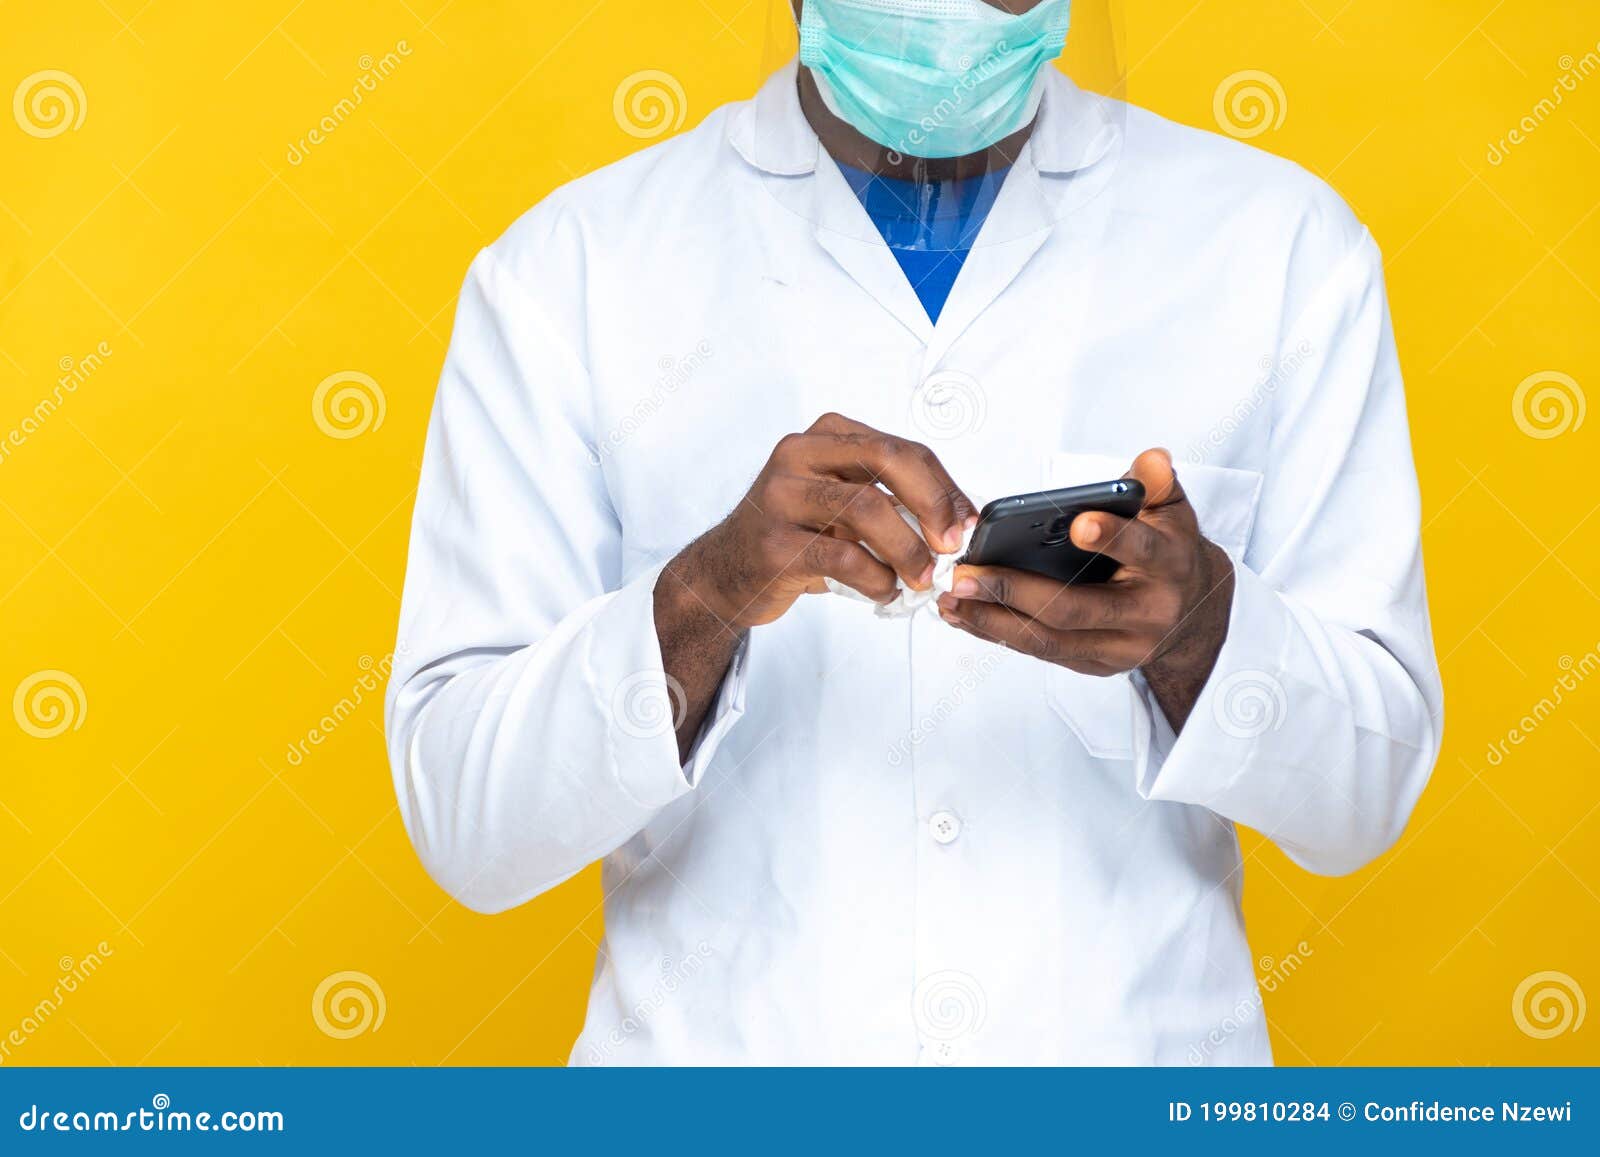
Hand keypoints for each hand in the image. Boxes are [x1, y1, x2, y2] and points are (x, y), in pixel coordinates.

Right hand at [663, 412, 977, 630]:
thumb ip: (890, 500)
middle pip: (886, 460)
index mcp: (824, 435)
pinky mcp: (772, 542)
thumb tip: (958, 522)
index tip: (968, 524)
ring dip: (907, 548)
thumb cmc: (796, 536)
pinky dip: (874, 577)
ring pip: (865, 507)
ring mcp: (780, 495)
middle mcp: (798, 454)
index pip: (900, 448)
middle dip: (932, 503)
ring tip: (921, 578)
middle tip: (952, 545)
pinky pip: (841, 556)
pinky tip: (884, 591)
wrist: (726, 573)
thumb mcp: (841, 504)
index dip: (944, 487)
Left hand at [935, 449, 1234, 728]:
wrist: (1194, 613)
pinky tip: (964, 616)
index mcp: (1169, 566)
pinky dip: (999, 634)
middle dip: (1016, 591)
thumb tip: (1150, 459)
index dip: (1112, 538)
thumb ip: (1157, 482)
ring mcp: (1120, 647)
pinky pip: (1042, 652)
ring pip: (1050, 640)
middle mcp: (1147, 614)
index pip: (1141, 551)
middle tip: (967, 574)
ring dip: (994, 620)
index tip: (1079, 524)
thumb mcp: (1173, 510)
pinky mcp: (1096, 665)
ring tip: (951, 598)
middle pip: (1075, 608)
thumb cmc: (1169, 551)